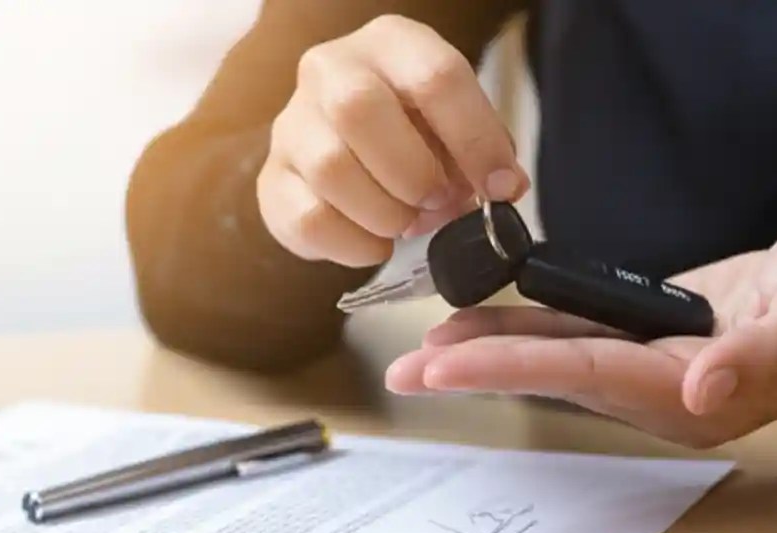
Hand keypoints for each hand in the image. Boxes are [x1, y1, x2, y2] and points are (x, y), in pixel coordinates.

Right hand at [257, 15, 528, 267]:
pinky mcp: (272, 180)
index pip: (434, 76)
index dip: (476, 138)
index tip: (501, 186)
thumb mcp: (453, 125)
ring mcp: (292, 124)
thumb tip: (504, 187)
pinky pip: (307, 219)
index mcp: (389, 44)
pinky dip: (354, 244)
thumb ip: (482, 150)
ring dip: (384, 212)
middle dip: (413, 172)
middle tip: (438, 202)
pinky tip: (375, 243)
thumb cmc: (412, 134)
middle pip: (359, 109)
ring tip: (406, 223)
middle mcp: (329, 70)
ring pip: (329, 168)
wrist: (346, 148)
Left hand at [385, 220, 776, 447]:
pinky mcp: (643, 343)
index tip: (445, 364)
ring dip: (487, 353)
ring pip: (552, 361)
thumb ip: (766, 352)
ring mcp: (648, 371)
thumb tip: (703, 386)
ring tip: (423, 348)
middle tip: (404, 371)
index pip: (585, 376)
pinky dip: (521, 332)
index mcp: (696, 394)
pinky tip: (478, 323)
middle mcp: (660, 393)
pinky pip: (570, 339)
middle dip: (475, 372)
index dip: (510, 368)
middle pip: (552, 378)